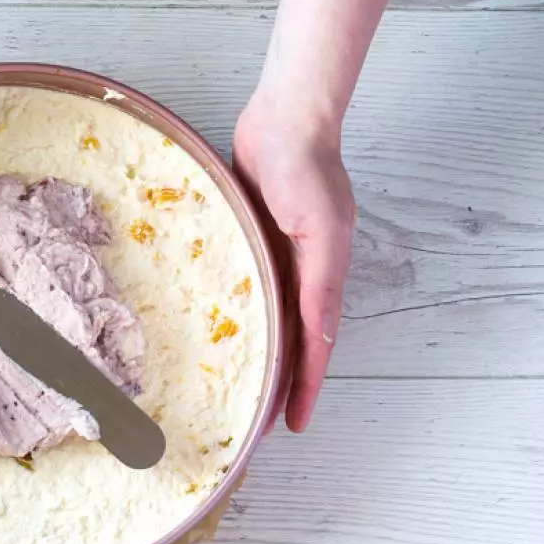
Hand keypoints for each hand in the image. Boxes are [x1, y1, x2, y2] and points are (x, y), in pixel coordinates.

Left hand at [232, 93, 355, 433]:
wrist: (287, 118)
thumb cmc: (307, 169)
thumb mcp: (322, 231)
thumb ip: (320, 284)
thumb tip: (318, 336)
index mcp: (323, 276)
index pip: (315, 346)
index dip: (304, 387)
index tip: (291, 425)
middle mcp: (304, 272)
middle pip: (293, 339)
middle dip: (281, 381)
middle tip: (259, 420)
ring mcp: (280, 256)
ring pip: (271, 317)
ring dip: (261, 351)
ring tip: (241, 385)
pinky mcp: (255, 236)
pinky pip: (248, 284)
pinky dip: (241, 311)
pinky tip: (221, 326)